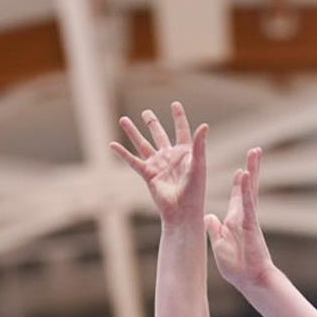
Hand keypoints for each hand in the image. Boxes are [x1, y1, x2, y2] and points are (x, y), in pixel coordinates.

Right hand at [111, 102, 206, 220]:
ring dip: (133, 132)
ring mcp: (158, 165)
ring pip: (143, 144)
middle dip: (152, 123)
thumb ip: (199, 145)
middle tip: (146, 112)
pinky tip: (112, 144)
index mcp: (185, 153)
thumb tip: (204, 125)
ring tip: (123, 120)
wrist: (182, 212)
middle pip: (159, 135)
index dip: (178, 117)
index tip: (175, 104)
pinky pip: (133, 161)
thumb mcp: (198, 165)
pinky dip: (122, 153)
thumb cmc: (195, 191)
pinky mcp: (148, 174)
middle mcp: (170, 157)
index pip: (181, 130)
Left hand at [205, 147, 274, 291]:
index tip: (241, 170)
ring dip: (252, 171)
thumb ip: (215, 229)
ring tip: (255, 153)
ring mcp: (248, 219)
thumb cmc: (237, 266)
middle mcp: (243, 216)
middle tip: (255, 151)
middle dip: (251, 169)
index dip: (239, 183)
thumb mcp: (219, 243)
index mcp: (234, 220)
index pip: (238, 197)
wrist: (250, 279)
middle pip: (248, 187)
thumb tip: (208, 217)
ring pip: (250, 190)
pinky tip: (245, 175)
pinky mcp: (250, 225)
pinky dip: (246, 190)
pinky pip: (248, 204)